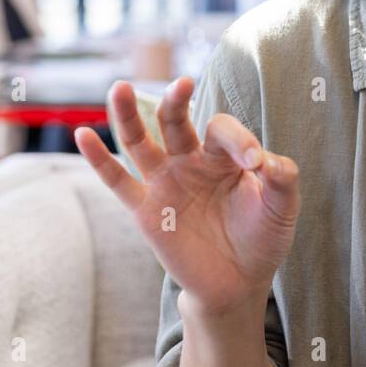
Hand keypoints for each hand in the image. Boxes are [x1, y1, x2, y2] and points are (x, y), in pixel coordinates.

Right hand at [74, 77, 299, 315]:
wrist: (239, 282)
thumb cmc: (262, 237)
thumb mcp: (282, 207)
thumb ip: (282, 177)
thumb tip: (267, 160)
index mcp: (224, 155)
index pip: (222, 130)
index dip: (239, 139)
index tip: (256, 162)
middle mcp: (191, 161)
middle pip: (176, 121)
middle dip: (177, 101)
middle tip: (182, 84)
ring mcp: (165, 182)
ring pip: (140, 142)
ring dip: (127, 115)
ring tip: (119, 88)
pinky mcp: (146, 209)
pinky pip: (117, 181)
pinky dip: (98, 158)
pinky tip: (83, 134)